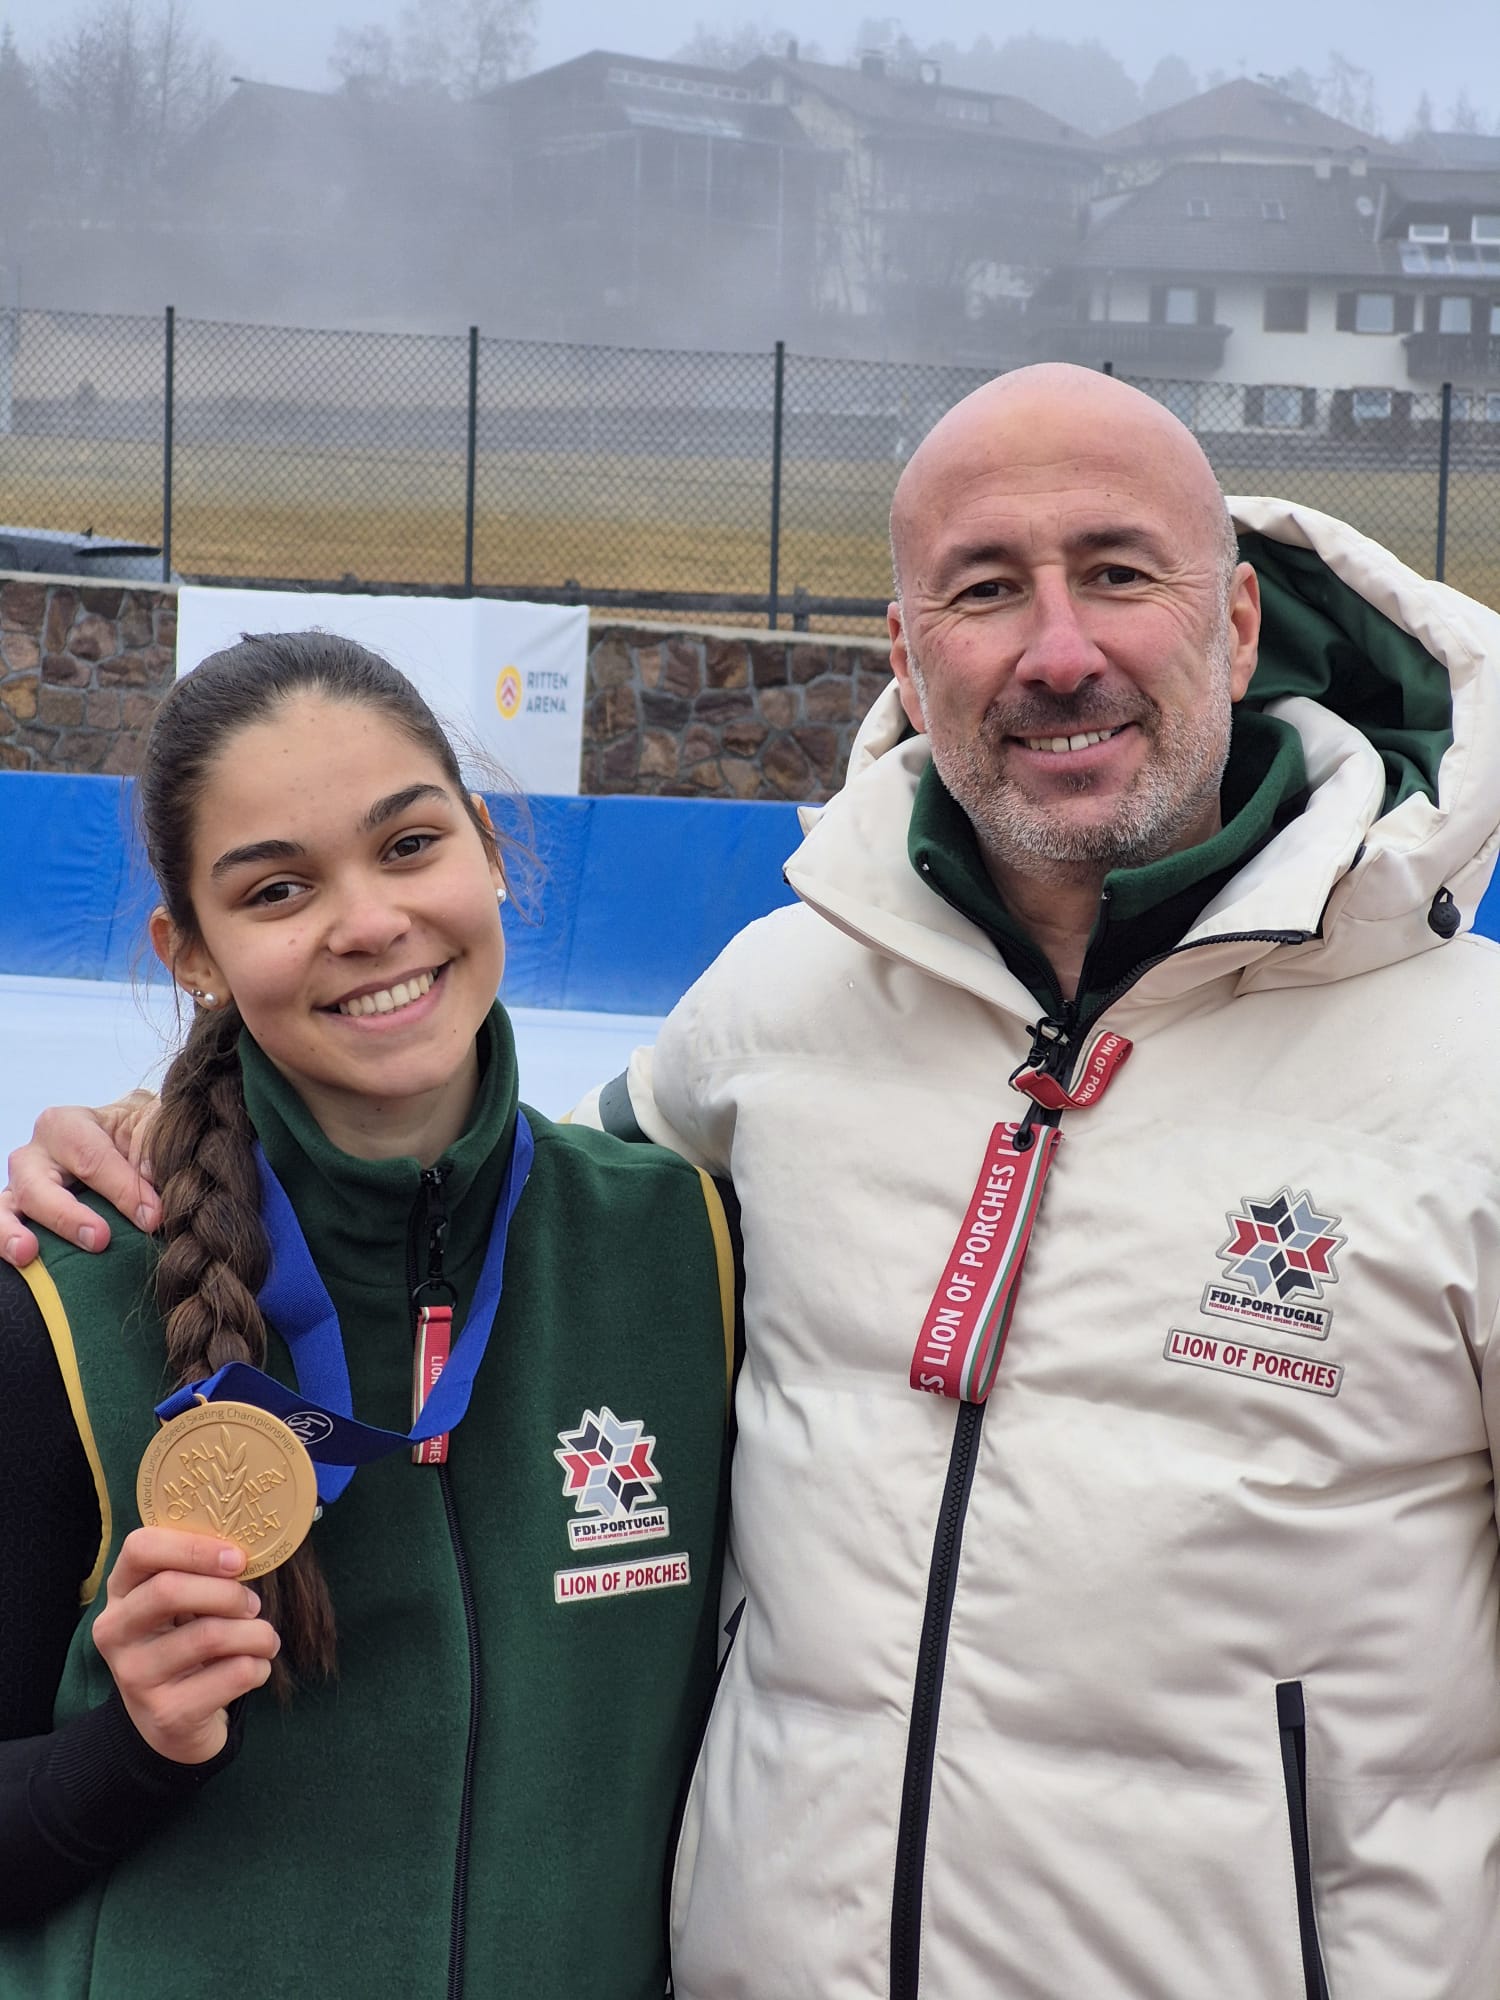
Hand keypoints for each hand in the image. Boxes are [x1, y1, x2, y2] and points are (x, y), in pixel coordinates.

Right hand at [1, 1090, 160, 1266]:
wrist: (124, 1149)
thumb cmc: (135, 1137)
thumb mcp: (149, 1129)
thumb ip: (151, 1145)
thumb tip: (150, 1174)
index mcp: (69, 1124)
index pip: (91, 1157)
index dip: (122, 1189)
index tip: (152, 1217)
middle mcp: (37, 1153)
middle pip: (40, 1183)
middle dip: (68, 1214)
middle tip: (100, 1240)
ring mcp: (20, 1185)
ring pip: (9, 1206)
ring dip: (15, 1231)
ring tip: (28, 1252)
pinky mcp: (14, 1212)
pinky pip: (0, 1226)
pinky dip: (5, 1242)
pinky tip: (22, 1261)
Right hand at [90, 1528, 279, 1764]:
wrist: (173, 1724)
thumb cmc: (184, 1643)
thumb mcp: (181, 1604)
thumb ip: (199, 1573)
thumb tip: (241, 1555)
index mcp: (119, 1593)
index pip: (140, 1548)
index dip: (194, 1547)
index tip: (237, 1560)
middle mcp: (115, 1633)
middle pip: (170, 1589)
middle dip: (228, 1593)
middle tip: (252, 1605)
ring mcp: (135, 1677)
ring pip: (210, 1635)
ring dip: (256, 1633)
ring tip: (264, 1638)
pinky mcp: (167, 1714)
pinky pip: (234, 1673)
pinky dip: (260, 1666)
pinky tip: (255, 1668)